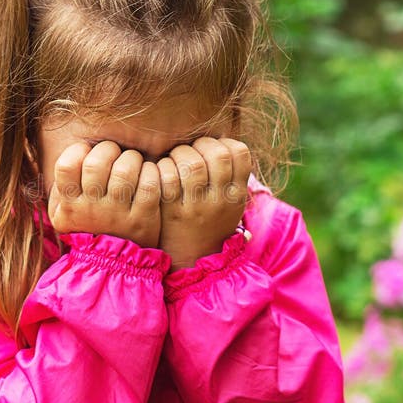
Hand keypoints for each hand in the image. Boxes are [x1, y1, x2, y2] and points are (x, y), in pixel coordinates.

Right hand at [47, 141, 161, 248]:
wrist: (113, 267)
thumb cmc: (89, 229)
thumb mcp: (64, 216)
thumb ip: (58, 190)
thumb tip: (66, 160)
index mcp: (69, 206)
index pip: (66, 165)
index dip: (79, 151)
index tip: (89, 153)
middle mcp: (91, 210)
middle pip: (96, 163)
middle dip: (108, 150)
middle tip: (115, 155)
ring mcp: (118, 216)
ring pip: (125, 170)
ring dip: (132, 159)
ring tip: (133, 163)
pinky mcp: (143, 220)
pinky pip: (149, 184)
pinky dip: (151, 172)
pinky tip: (148, 174)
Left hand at [157, 137, 250, 271]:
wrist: (193, 262)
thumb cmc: (209, 224)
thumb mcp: (230, 204)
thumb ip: (229, 176)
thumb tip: (220, 140)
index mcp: (236, 195)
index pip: (240, 152)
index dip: (223, 142)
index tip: (212, 148)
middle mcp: (219, 201)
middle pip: (217, 154)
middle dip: (201, 144)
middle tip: (191, 151)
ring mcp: (195, 207)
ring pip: (190, 163)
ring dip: (180, 153)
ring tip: (175, 160)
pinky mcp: (171, 213)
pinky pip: (167, 178)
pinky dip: (162, 168)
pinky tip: (162, 172)